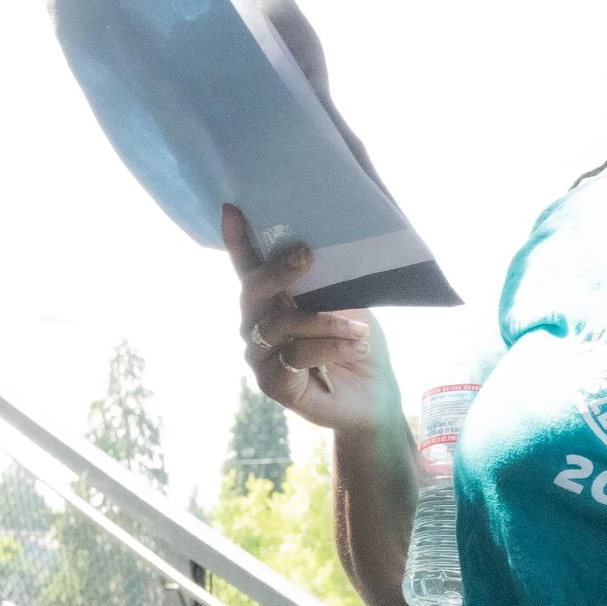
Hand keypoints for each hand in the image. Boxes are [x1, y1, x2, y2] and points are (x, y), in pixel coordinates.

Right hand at [223, 204, 393, 433]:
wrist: (375, 396)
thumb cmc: (357, 344)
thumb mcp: (348, 303)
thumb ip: (329, 279)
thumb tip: (321, 246)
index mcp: (274, 301)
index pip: (250, 268)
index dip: (238, 241)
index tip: (232, 209)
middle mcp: (258, 326)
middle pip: (252, 292)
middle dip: (276, 271)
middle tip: (306, 255)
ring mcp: (261, 356)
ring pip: (278, 325)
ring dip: (324, 322)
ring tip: (361, 330)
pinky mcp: (273, 384)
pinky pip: (293, 357)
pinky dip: (328, 348)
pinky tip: (355, 347)